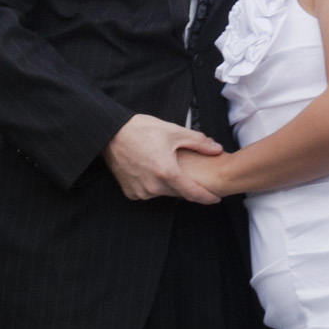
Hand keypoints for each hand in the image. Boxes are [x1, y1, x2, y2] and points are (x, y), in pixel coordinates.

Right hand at [105, 112, 222, 203]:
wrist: (111, 134)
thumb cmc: (141, 130)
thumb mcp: (174, 132)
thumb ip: (199, 142)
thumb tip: (217, 149)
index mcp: (167, 172)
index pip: (193, 193)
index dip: (207, 197)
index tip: (215, 198)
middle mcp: (153, 186)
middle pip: (179, 192)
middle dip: (187, 186)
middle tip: (192, 174)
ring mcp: (141, 191)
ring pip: (164, 192)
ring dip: (170, 184)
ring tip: (169, 168)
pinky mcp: (131, 192)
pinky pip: (149, 192)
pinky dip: (154, 185)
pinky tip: (153, 171)